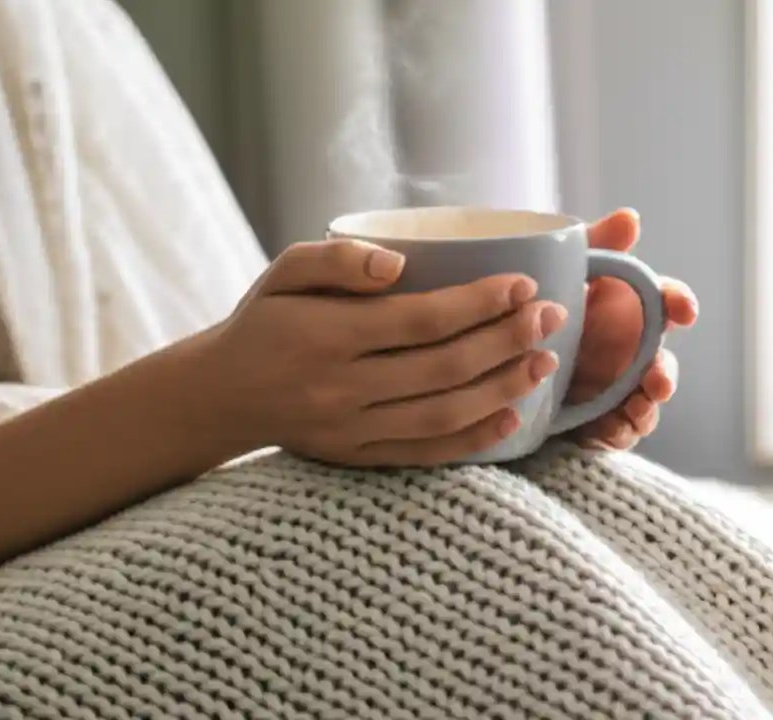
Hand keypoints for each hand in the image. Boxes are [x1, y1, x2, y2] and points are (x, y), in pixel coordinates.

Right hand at [202, 238, 566, 465]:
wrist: (220, 396)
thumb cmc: (264, 321)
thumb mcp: (283, 271)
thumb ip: (337, 259)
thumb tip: (399, 263)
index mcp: (324, 336)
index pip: (418, 320)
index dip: (477, 303)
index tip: (522, 284)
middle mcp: (340, 388)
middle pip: (442, 368)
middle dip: (506, 341)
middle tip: (551, 317)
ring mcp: (350, 430)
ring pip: (442, 414)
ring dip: (502, 388)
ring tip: (545, 361)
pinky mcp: (357, 458)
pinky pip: (424, 455)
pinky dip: (472, 440)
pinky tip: (512, 417)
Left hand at [567, 209, 697, 449]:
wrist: (501, 349)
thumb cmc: (546, 302)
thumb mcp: (566, 270)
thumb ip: (598, 245)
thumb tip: (631, 218)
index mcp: (631, 309)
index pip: (666, 302)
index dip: (679, 303)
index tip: (684, 309)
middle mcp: (630, 350)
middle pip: (661, 363)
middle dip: (665, 373)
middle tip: (657, 379)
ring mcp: (616, 388)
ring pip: (644, 403)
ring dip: (646, 409)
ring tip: (637, 410)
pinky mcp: (597, 420)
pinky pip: (617, 432)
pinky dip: (618, 433)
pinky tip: (610, 431)